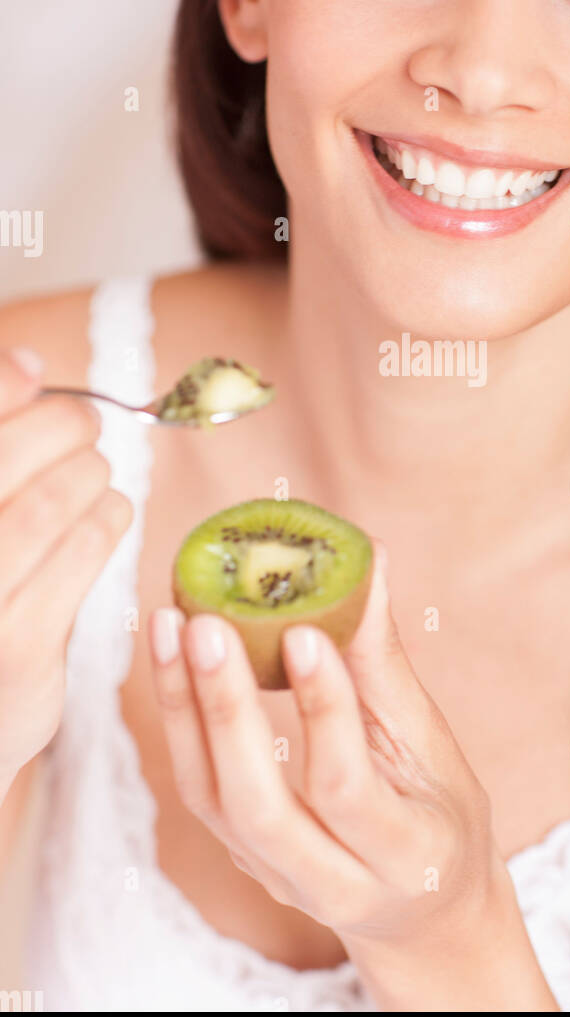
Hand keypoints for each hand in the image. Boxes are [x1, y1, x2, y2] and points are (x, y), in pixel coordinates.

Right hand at [0, 347, 132, 792]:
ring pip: (46, 505)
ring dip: (87, 471)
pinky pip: (81, 558)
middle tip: (83, 423)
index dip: (1, 388)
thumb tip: (29, 364)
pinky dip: (107, 518)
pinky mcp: (18, 652)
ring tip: (94, 468)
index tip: (33, 374)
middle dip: (58, 424)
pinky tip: (110, 511)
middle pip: (6, 459)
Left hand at [148, 543, 558, 1009]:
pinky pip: (199, 790)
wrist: (421, 906)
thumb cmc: (436, 808)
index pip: (348, 787)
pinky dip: (180, 719)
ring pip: (213, 802)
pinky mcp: (241, 858)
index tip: (302, 632)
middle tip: (207, 624)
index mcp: (404, 852)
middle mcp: (334, 883)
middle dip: (227, 713)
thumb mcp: (430, 742)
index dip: (324, 710)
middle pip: (260, 809)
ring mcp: (278, 879)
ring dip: (184, 709)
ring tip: (171, 624)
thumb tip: (365, 558)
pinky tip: (170, 655)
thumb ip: (386, 659)